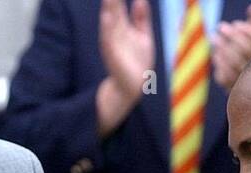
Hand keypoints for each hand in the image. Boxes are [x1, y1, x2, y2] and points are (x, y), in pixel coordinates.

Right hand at [96, 0, 154, 135]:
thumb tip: (140, 0)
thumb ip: (141, 18)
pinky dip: (107, 28)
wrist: (133, 86)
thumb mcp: (143, 36)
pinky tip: (106, 17)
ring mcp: (112, 43)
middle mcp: (115, 32)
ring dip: (108, 8)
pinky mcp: (112, 55)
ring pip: (109, 21)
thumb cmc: (137, 62)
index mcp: (122, 27)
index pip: (118, 5)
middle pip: (113, 10)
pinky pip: (108, 40)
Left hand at [212, 4, 250, 91]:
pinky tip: (217, 54)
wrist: (250, 83)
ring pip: (234, 63)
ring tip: (214, 37)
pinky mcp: (234, 89)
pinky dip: (220, 63)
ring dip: (222, 47)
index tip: (236, 23)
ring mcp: (247, 80)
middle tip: (221, 26)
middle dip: (232, 35)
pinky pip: (225, 76)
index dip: (248, 30)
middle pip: (246, 49)